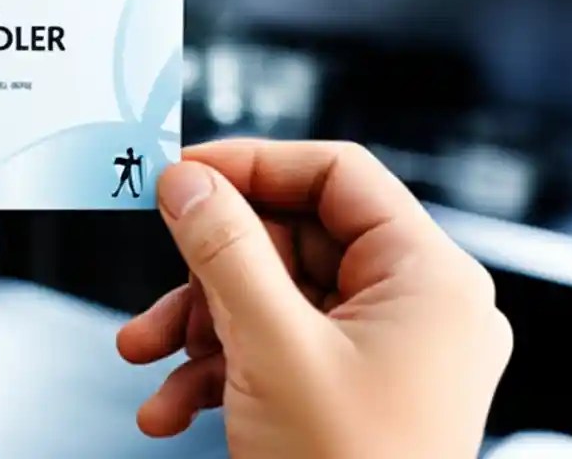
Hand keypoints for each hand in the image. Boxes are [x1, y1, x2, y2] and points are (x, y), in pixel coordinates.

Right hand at [117, 140, 512, 458]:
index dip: (252, 165)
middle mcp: (413, 308)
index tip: (182, 173)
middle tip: (161, 290)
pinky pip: (274, 349)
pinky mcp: (350, 391)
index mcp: (426, 278)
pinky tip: (166, 408)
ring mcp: (384, 353)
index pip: (336, 176)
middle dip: (208, 271)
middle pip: (291, 240)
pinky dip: (216, 371)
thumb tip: (185, 181)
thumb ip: (223, 249)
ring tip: (145, 354)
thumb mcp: (270, 346)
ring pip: (271, 298)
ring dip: (198, 327)